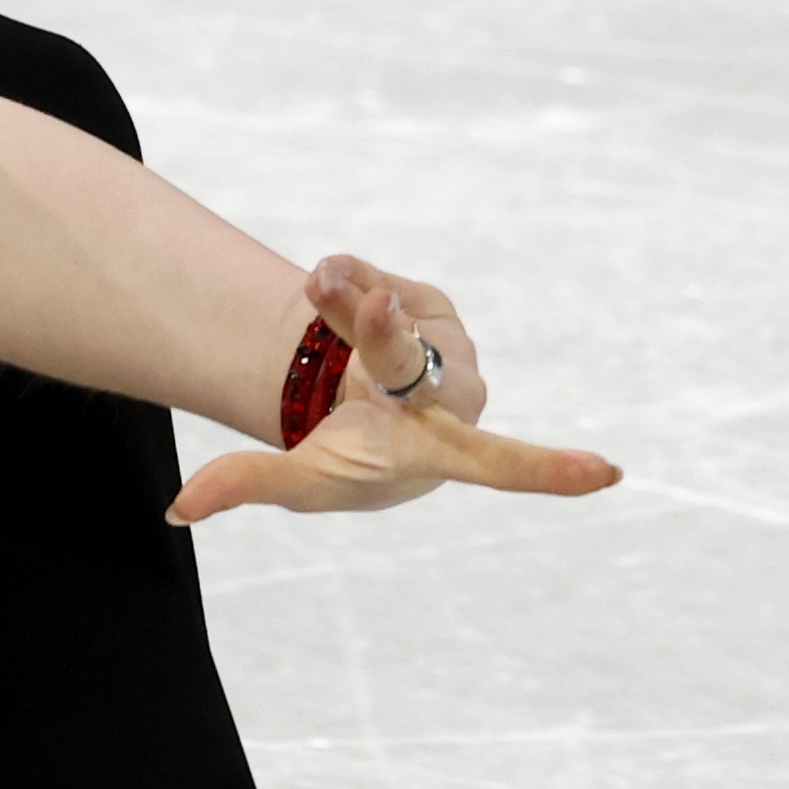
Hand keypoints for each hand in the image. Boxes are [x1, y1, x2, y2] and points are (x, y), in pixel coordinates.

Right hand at [167, 254, 618, 524]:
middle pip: (408, 360)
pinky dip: (345, 278)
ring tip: (307, 283)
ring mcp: (448, 348)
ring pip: (391, 311)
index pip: (496, 466)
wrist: (365, 411)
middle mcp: (457, 400)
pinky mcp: (433, 306)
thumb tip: (181, 510)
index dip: (549, 470)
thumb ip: (246, 487)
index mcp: (436, 454)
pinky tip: (332, 292)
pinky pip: (383, 280)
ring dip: (338, 293)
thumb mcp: (300, 482)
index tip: (608, 475)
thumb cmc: (350, 463)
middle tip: (333, 286)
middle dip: (367, 324)